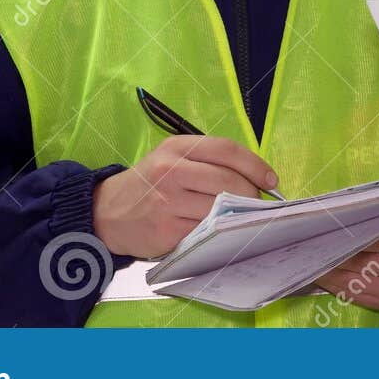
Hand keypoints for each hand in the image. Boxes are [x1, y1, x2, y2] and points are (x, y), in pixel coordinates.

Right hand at [92, 135, 278, 258]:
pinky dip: (219, 232)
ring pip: (219, 207)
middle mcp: (171, 171)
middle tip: (258, 203)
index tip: (271, 180)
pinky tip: (221, 231)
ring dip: (238, 215)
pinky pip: (205, 231)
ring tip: (242, 217)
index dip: (255, 165)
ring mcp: (168, 202)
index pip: (226, 150)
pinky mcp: (166, 230)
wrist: (107, 213)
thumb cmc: (150, 184)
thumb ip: (207, 162)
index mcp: (176, 147)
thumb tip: (254, 177)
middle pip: (228, 181)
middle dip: (251, 194)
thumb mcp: (171, 158)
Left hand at [315, 204, 378, 310]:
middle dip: (330, 251)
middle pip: (356, 259)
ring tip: (309, 258)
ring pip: (350, 280)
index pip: (369, 235)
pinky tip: (323, 273)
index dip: (342, 232)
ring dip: (326, 270)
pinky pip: (353, 294)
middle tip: (306, 242)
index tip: (319, 227)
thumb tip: (336, 215)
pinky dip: (334, 283)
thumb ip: (376, 211)